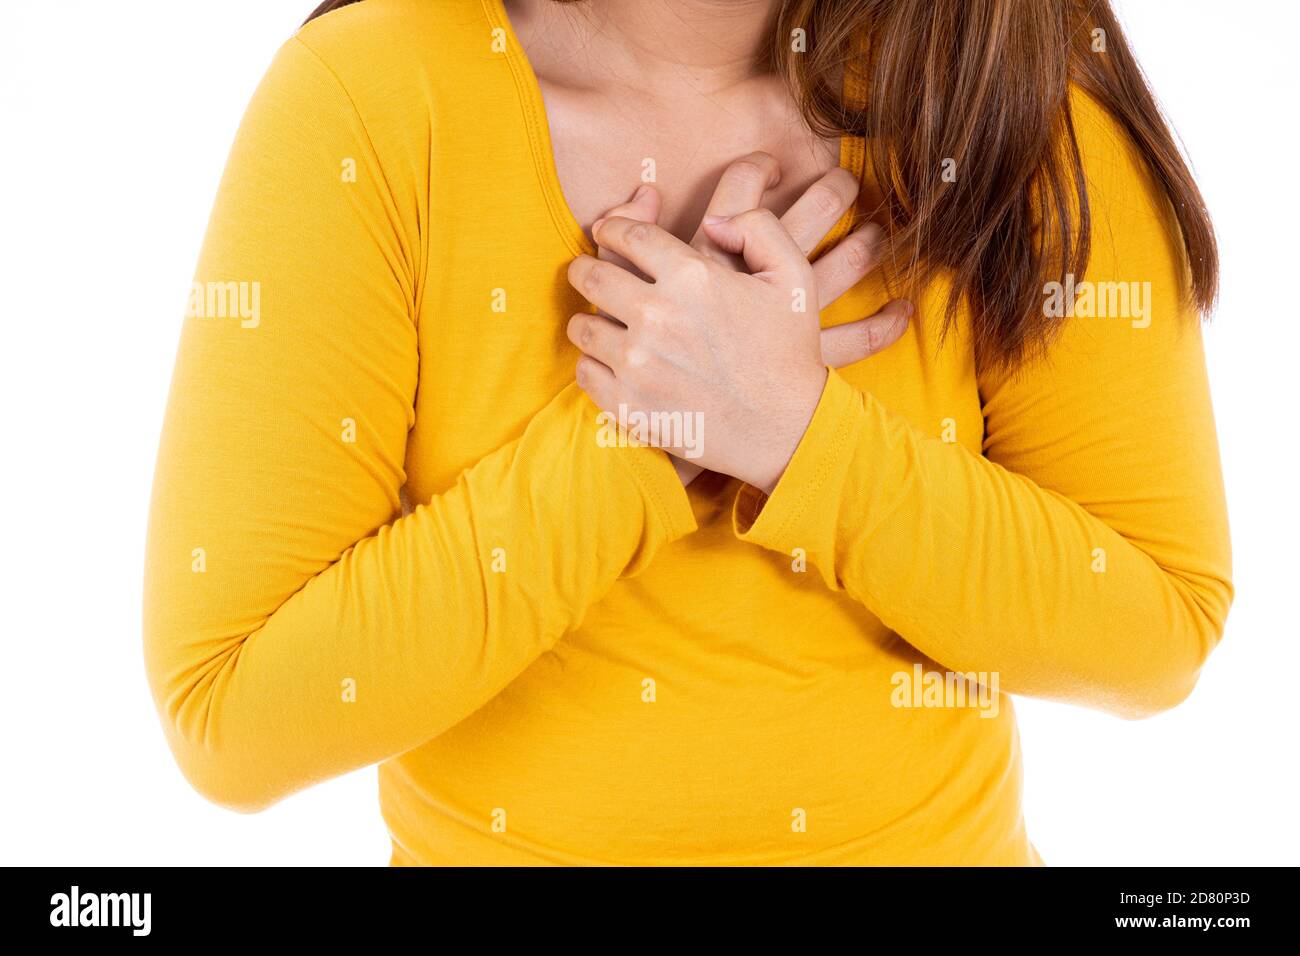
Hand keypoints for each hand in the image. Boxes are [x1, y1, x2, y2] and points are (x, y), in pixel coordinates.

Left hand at [585, 153, 910, 486]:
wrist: (787, 430)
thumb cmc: (789, 351)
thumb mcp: (793, 276)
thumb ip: (757, 227)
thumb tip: (711, 222)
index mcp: (691, 277)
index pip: (624, 234)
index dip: (610, 228)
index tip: (607, 234)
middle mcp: (657, 316)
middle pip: (590, 275)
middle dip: (585, 269)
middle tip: (589, 274)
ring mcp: (637, 363)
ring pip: (581, 325)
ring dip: (589, 318)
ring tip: (604, 322)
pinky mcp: (627, 404)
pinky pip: (584, 370)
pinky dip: (593, 363)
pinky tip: (612, 362)